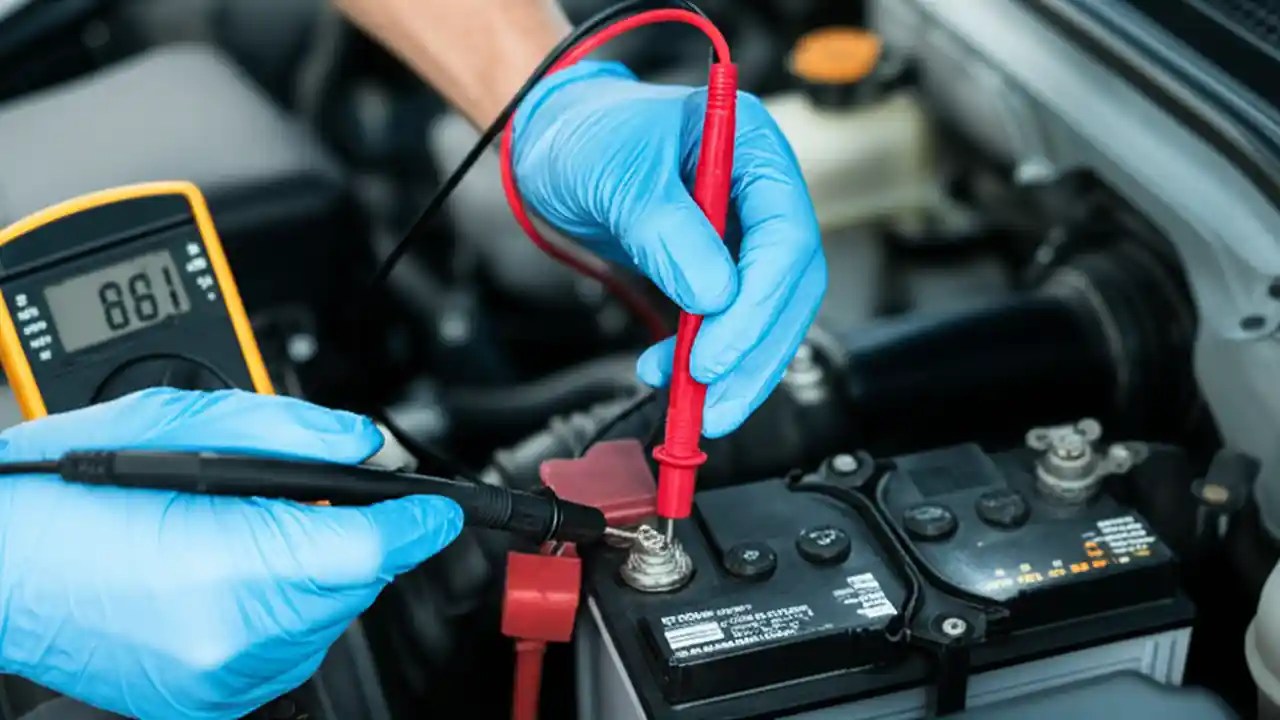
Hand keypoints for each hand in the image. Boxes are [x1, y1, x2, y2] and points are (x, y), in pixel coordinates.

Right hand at [0, 389, 461, 719]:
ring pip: (328, 620)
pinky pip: (285, 651)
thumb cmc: (64, 491)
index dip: (418, 520)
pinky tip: (237, 573)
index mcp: (228, 563)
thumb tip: (366, 447)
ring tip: (255, 532)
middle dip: (358, 536)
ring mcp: (216, 679)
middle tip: (315, 498)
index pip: (370, 545)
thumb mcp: (180, 425)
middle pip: (356, 582)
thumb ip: (292, 432)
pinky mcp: (203, 700)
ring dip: (321, 573)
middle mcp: (230, 636)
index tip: (439, 507)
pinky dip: (285, 611)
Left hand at [513, 61, 826, 437]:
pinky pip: (729, 322)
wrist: (552, 147)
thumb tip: (715, 298)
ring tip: (694, 407)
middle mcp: (760, 191)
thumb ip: (668, 233)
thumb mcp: (619, 175)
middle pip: (789, 286)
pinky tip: (671, 373)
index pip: (786, 236)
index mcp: (752, 148)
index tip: (713, 356)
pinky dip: (706, 358)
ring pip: (766, 314)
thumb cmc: (585, 137)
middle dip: (753, 352)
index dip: (758, 305)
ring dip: (736, 368)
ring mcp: (743, 232)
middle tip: (712, 403)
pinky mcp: (717, 267)